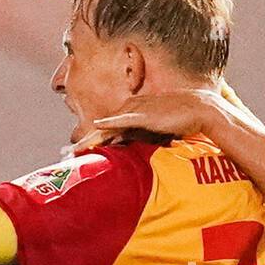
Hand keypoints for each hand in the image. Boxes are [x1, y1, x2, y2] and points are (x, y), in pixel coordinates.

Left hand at [88, 89, 228, 149]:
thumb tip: (135, 151)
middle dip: (85, 142)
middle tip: (66, 154)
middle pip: (102, 128)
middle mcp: (130, 110)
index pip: (108, 129)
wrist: (198, 110)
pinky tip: (99, 126)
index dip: (92, 141)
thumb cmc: (181, 121)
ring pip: (108, 126)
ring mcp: (137, 111)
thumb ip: (145, 139)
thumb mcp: (158, 133)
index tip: (78, 152)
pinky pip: (124, 119)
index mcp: (132, 114)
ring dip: (92, 138)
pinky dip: (111, 123)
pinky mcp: (145, 114)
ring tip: (76, 150)